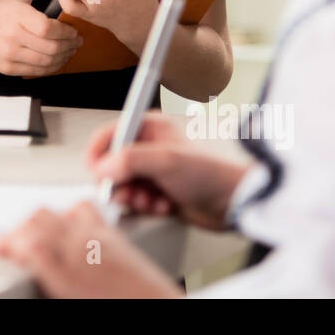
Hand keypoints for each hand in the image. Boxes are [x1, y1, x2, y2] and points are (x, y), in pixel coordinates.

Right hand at [0, 0, 82, 76]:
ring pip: (46, 62)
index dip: (66, 32)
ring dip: (64, 57)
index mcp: (16, 16)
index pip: (47, 28)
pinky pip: (37, 72)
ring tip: (71, 50)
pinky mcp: (9, 68)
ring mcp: (9, 55)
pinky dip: (52, 68)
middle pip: (50, 47)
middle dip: (70, 45)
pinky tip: (58, 60)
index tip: (74, 30)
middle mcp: (12, 37)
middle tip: (78, 41)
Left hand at [0, 200, 183, 297]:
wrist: (156, 305)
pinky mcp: (62, 274)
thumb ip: (106, 248)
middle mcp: (89, 239)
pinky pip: (32, 248)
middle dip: (28, 223)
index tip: (40, 227)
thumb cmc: (144, 294)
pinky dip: (13, 246)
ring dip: (16, 233)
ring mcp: (75, 253)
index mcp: (107, 235)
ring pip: (35, 225)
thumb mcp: (126, 264)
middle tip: (16, 239)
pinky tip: (2, 250)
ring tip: (4, 245)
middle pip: (48, 213)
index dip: (53, 216)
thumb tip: (92, 249)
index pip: (76, 209)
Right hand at [85, 111, 248, 231]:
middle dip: (119, 184)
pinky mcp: (159, 191)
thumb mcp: (167, 161)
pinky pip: (138, 201)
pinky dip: (147, 207)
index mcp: (149, 127)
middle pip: (112, 164)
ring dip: (135, 198)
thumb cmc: (212, 173)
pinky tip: (165, 206)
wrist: (236, 202)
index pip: (109, 135)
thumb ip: (129, 160)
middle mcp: (149, 147)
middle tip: (131, 193)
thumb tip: (102, 168)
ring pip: (123, 186)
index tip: (98, 175)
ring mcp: (154, 170)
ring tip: (152, 200)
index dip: (99, 156)